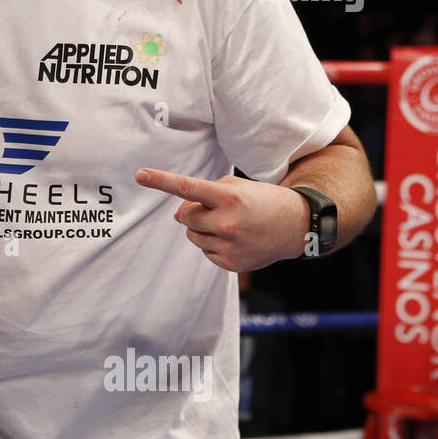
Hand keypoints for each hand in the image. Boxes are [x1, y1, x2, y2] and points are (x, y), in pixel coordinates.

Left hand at [135, 167, 308, 272]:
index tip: (140, 175)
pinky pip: (205, 251)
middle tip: (218, 209)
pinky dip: (214, 244)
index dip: (161, 180)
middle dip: (194, 211)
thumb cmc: (262, 201)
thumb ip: (203, 194)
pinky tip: (236, 239)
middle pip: (185, 216)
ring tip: (231, 224)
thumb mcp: (237, 187)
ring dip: (203, 228)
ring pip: (192, 235)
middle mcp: (227, 223)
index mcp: (229, 198)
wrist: (298, 225)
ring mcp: (229, 246)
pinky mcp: (231, 263)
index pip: (188, 187)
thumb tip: (179, 215)